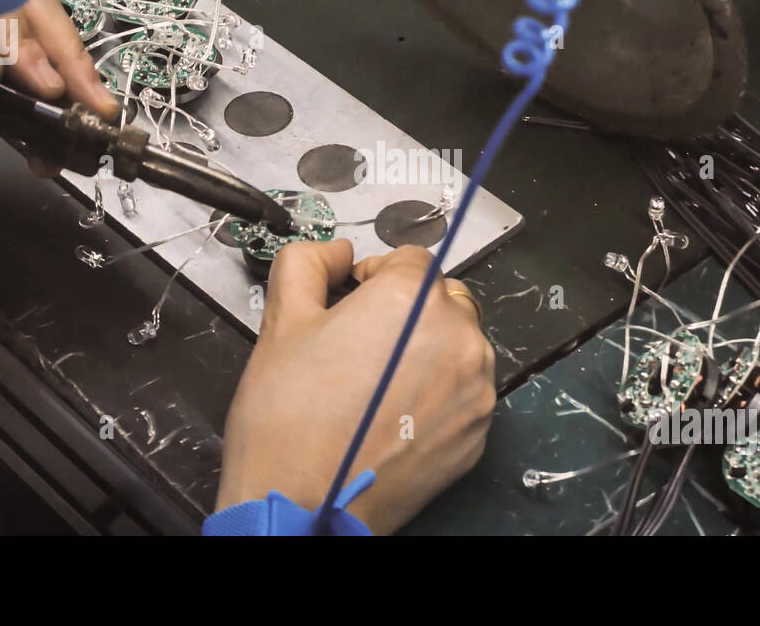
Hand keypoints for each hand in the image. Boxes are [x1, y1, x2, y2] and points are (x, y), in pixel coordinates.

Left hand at [0, 0, 115, 202]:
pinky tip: (50, 159)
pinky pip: (33, 98)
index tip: (46, 84)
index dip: (26, 34)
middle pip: (26, 22)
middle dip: (66, 61)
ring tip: (89, 134)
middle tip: (96, 107)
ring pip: (40, 57)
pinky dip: (50, 128)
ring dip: (70, 94)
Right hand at [216, 240, 495, 533]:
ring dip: (428, 352)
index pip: (408, 260)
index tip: (351, 303)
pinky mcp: (478, 433)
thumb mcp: (282, 322)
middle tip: (361, 346)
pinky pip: (464, 395)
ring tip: (377, 387)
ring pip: (459, 346)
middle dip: (407, 312)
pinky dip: (438, 397)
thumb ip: (308, 264)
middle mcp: (457, 336)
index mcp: (411, 297)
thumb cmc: (288, 419)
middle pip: (442, 300)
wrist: (302, 505)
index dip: (374, 278)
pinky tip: (394, 417)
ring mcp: (475, 389)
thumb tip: (337, 253)